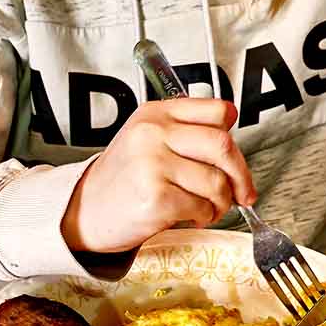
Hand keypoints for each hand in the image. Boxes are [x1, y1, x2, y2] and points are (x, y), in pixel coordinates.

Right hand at [61, 98, 256, 253]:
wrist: (85, 210)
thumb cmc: (122, 178)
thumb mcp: (147, 139)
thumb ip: (185, 131)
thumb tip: (231, 133)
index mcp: (155, 113)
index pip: (216, 110)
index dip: (234, 136)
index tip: (235, 156)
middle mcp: (153, 133)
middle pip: (223, 144)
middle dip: (240, 174)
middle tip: (241, 191)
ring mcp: (153, 164)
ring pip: (217, 181)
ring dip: (221, 202)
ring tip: (207, 207)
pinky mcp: (155, 197)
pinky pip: (201, 206)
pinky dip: (203, 216)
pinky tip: (191, 215)